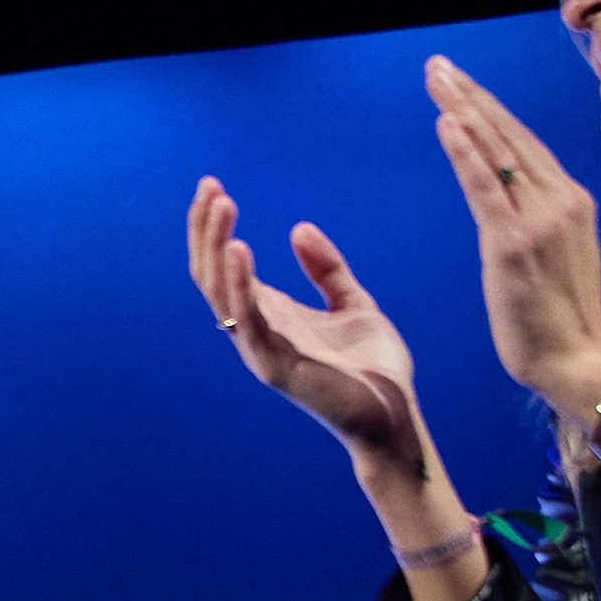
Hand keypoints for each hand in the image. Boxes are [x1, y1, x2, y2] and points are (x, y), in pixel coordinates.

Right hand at [188, 175, 431, 476]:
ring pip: (219, 292)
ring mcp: (260, 349)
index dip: (213, 226)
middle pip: (210, 273)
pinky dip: (239, 284)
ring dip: (217, 246)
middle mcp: (254, 329)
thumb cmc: (374, 367)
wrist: (395, 415)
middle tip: (211, 186)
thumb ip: (326, 268)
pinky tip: (241, 249)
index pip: (223, 264)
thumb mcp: (353, 302)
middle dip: (205, 229)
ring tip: (224, 205)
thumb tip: (297, 228)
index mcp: (268, 314)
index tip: (214, 185)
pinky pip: (246, 321)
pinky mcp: (275, 367)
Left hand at [426, 58, 600, 420]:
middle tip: (438, 65)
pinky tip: (448, 123)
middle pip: (507, 135)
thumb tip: (518, 204)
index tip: (463, 83)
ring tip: (437, 78)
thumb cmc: (563, 320)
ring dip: (463, 109)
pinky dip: (466, 152)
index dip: (491, 110)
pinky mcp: (512, 244)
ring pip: (495, 151)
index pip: (523, 144)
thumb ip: (540, 222)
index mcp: (570, 202)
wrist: (578, 362)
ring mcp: (538, 220)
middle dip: (471, 96)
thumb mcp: (558, 257)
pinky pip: (485, 188)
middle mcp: (559, 201)